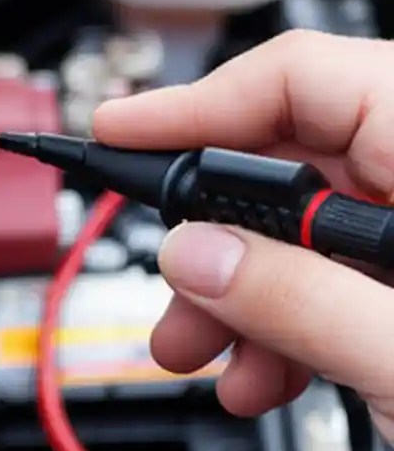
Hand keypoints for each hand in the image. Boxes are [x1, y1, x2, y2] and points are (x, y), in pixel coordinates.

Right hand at [94, 30, 393, 440]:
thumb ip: (297, 301)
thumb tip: (193, 255)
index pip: (302, 76)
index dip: (195, 103)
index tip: (115, 131)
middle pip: (289, 159)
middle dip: (209, 233)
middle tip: (163, 280)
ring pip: (302, 225)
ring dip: (236, 292)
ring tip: (201, 353)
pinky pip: (334, 270)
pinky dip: (285, 319)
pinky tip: (263, 374)